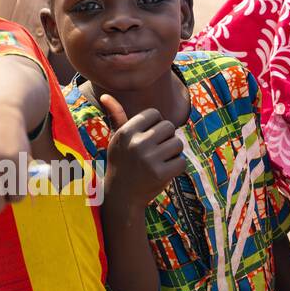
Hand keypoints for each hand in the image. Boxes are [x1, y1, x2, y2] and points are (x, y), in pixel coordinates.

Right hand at [100, 95, 185, 209]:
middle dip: (166, 138)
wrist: (121, 195)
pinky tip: (164, 171)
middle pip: (169, 127)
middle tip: (156, 150)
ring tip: (160, 160)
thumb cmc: (121, 162)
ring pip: (178, 143)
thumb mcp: (116, 138)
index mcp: (126, 132)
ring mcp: (149, 159)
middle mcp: (137, 143)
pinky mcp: (161, 174)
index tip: (148, 137)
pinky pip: (182, 161)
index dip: (155, 125)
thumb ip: (116, 115)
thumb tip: (107, 95)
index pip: (154, 114)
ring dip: (173, 152)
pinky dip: (177, 166)